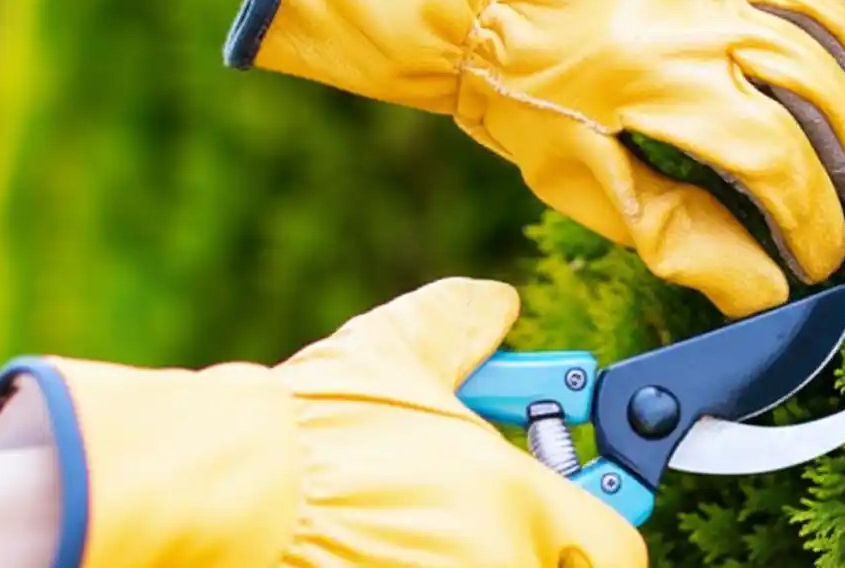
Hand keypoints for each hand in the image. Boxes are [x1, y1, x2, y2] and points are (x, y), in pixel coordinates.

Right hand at [0, 278, 646, 567]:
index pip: (617, 546)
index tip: (590, 496)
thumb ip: (465, 321)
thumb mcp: (399, 347)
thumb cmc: (316, 421)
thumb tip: (498, 303)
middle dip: (549, 539)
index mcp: (515, 506)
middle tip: (512, 506)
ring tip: (430, 511)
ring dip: (486, 544)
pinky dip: (437, 554)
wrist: (227, 484)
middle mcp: (495, 565)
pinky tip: (394, 532)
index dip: (608, 517)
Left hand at [226, 0, 844, 317]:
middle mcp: (691, 14)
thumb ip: (681, 238)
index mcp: (654, 85)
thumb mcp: (585, 184)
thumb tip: (767, 295)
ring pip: (822, 12)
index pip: (772, 161)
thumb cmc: (531, 102)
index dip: (812, 221)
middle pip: (813, 88)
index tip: (824, 257)